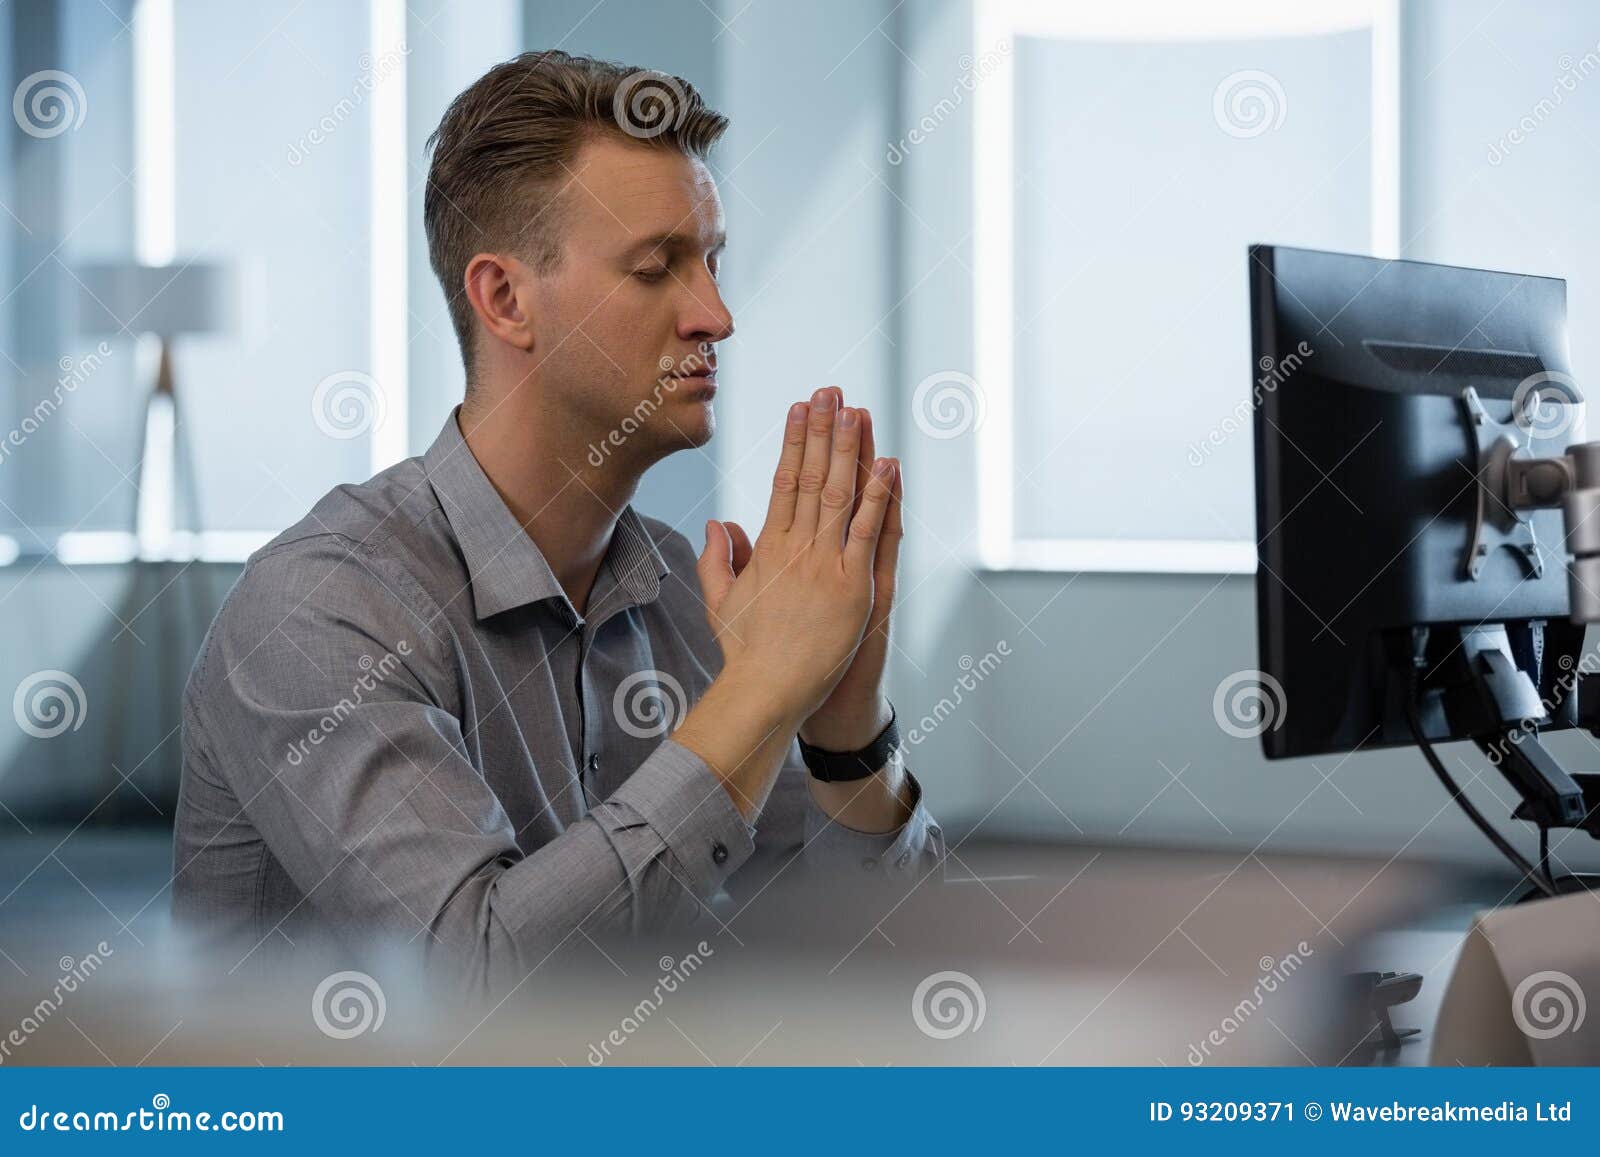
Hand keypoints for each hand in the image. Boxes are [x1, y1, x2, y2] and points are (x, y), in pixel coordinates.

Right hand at [696, 388, 896, 728]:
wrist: (765, 691)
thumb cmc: (744, 654)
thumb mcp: (720, 602)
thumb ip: (717, 559)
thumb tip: (719, 522)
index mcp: (767, 548)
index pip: (783, 480)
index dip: (794, 440)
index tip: (800, 407)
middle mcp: (795, 548)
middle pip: (813, 475)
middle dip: (823, 429)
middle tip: (831, 389)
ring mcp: (824, 564)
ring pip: (840, 493)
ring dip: (850, 448)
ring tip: (856, 409)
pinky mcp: (851, 586)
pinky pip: (869, 531)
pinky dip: (880, 496)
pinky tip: (888, 464)